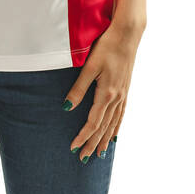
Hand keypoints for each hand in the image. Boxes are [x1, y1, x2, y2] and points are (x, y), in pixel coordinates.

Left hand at [63, 21, 142, 162]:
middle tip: (83, 159)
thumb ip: (78, 88)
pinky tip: (114, 134)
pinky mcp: (125, 89)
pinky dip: (117, 127)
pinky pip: (121, 115)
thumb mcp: (89, 66)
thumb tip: (67, 107)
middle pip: (103, 127)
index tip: (73, 147)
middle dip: (93, 144)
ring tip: (100, 153)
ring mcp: (123, 94)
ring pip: (113, 123)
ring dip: (105, 139)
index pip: (93, 123)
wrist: (127, 34)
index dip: (83, 136)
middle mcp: (117, 98)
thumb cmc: (106, 47)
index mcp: (107, 94)